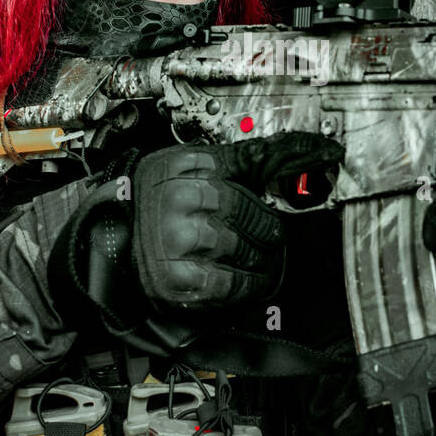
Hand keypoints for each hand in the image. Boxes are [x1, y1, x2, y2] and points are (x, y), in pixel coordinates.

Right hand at [52, 132, 343, 353]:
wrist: (107, 246)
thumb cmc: (156, 207)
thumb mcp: (193, 170)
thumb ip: (247, 162)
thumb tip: (313, 149)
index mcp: (187, 163)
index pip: (255, 156)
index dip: (298, 154)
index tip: (328, 152)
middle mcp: (181, 196)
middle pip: (255, 210)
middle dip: (267, 227)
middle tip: (266, 235)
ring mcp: (179, 238)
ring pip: (250, 248)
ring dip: (262, 259)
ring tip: (255, 259)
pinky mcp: (179, 280)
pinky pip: (235, 284)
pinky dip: (249, 286)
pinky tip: (247, 280)